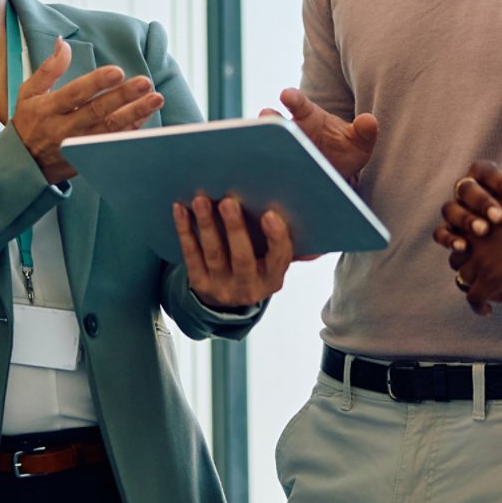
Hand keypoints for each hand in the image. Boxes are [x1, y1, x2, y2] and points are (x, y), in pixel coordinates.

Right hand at [12, 38, 164, 183]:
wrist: (24, 165)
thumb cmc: (28, 122)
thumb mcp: (29, 93)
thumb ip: (49, 69)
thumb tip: (64, 43)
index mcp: (48, 109)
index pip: (74, 94)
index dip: (95, 83)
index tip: (116, 71)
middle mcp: (63, 129)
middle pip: (97, 112)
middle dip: (123, 97)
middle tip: (145, 83)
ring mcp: (77, 147)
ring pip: (110, 130)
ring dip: (135, 114)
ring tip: (155, 99)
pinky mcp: (87, 160)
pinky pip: (112, 145)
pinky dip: (130, 132)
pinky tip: (145, 117)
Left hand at [173, 194, 292, 309]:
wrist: (227, 303)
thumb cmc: (257, 266)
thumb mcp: (274, 261)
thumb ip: (293, 245)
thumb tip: (321, 233)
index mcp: (274, 277)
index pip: (279, 258)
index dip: (276, 237)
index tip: (271, 214)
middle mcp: (250, 287)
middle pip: (243, 257)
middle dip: (236, 228)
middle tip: (229, 200)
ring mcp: (223, 288)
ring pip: (215, 254)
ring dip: (207, 225)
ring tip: (201, 199)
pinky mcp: (200, 285)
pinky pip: (191, 255)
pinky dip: (185, 231)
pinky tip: (180, 209)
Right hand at [260, 88, 377, 180]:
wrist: (336, 174)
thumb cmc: (344, 150)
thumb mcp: (358, 141)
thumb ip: (364, 131)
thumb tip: (369, 121)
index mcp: (308, 117)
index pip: (298, 103)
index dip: (292, 98)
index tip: (286, 94)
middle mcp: (290, 131)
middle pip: (274, 122)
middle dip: (269, 121)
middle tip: (265, 117)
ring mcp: (282, 151)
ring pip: (268, 146)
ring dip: (264, 147)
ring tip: (263, 151)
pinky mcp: (279, 170)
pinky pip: (271, 170)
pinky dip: (268, 173)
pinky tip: (270, 181)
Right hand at [430, 161, 501, 254]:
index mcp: (484, 176)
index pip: (487, 171)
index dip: (499, 182)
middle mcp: (465, 190)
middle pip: (466, 188)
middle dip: (482, 202)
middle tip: (498, 217)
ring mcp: (454, 210)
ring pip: (450, 209)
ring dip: (465, 219)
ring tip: (483, 231)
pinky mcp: (446, 231)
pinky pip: (440, 232)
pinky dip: (449, 239)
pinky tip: (464, 247)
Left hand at [449, 194, 501, 313]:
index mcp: (477, 216)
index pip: (459, 235)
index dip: (471, 249)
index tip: (488, 257)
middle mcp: (472, 235)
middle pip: (458, 257)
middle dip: (472, 269)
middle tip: (489, 278)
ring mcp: (479, 257)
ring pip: (464, 278)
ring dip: (476, 287)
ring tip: (495, 295)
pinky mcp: (490, 277)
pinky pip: (474, 298)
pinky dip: (479, 307)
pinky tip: (488, 311)